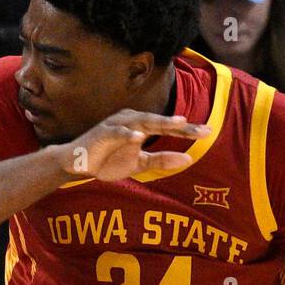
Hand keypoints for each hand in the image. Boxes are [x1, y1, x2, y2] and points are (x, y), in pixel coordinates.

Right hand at [56, 110, 208, 181]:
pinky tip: (138, 137)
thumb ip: (161, 161)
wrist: (77, 164)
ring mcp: (116, 125)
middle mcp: (131, 120)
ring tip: (177, 124)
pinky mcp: (102, 132)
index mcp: (141, 126)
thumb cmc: (108, 161)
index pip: (167, 128)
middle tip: (200, 129)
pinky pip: (117, 132)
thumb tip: (188, 159)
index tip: (207, 132)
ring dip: (159, 121)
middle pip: (159, 121)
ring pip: (141, 121)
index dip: (187, 131)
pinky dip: (127, 134)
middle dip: (179, 125)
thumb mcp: (139, 164)